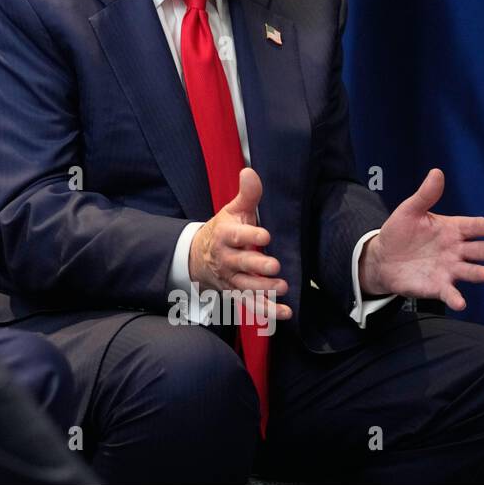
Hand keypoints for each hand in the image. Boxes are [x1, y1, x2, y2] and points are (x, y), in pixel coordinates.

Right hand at [188, 168, 291, 319]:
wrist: (198, 257)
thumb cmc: (223, 230)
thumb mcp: (232, 210)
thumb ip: (247, 195)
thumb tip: (250, 171)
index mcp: (224, 236)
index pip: (235, 235)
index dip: (250, 235)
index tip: (266, 235)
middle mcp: (226, 259)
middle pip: (240, 263)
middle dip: (257, 265)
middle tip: (274, 265)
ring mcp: (231, 278)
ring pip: (245, 287)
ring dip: (263, 289)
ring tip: (281, 287)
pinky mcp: (236, 293)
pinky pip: (250, 305)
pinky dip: (267, 311)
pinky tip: (285, 313)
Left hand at [358, 168, 483, 310]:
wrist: (382, 258)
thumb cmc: (400, 232)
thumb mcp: (410, 211)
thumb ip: (425, 195)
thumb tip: (437, 172)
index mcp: (452, 229)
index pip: (473, 226)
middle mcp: (456, 250)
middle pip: (478, 250)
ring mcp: (449, 269)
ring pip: (468, 271)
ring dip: (478, 272)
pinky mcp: (438, 286)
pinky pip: (450, 292)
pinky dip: (456, 298)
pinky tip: (460, 303)